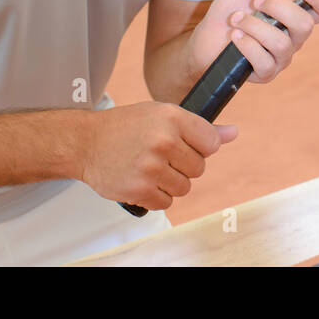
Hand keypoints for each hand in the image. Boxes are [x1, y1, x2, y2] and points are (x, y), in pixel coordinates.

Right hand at [80, 101, 236, 209]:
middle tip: (162, 156)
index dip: (199, 147)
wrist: (85, 142)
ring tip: (151, 168)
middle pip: (199, 168)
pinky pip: (166, 202)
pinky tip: (142, 180)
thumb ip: (200, 127)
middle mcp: (163, 141)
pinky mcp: (139, 190)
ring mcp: (151, 168)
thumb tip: (233, 134)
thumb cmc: (126, 127)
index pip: (211, 143)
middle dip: (183, 165)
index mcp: (172, 117)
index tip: (184, 145)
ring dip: (170, 182)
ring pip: (184, 187)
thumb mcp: (162, 115)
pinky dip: (156, 196)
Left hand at [185, 0, 318, 84]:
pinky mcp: (265, 73)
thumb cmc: (232, 10)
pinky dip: (247, 45)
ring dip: (254, 27)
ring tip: (237, 21)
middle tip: (255, 0)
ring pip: (282, 44)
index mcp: (296, 14)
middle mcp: (293, 37)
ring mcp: (281, 57)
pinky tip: (234, 38)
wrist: (205, 39)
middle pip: (305, 25)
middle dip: (276, 8)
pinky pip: (264, 61)